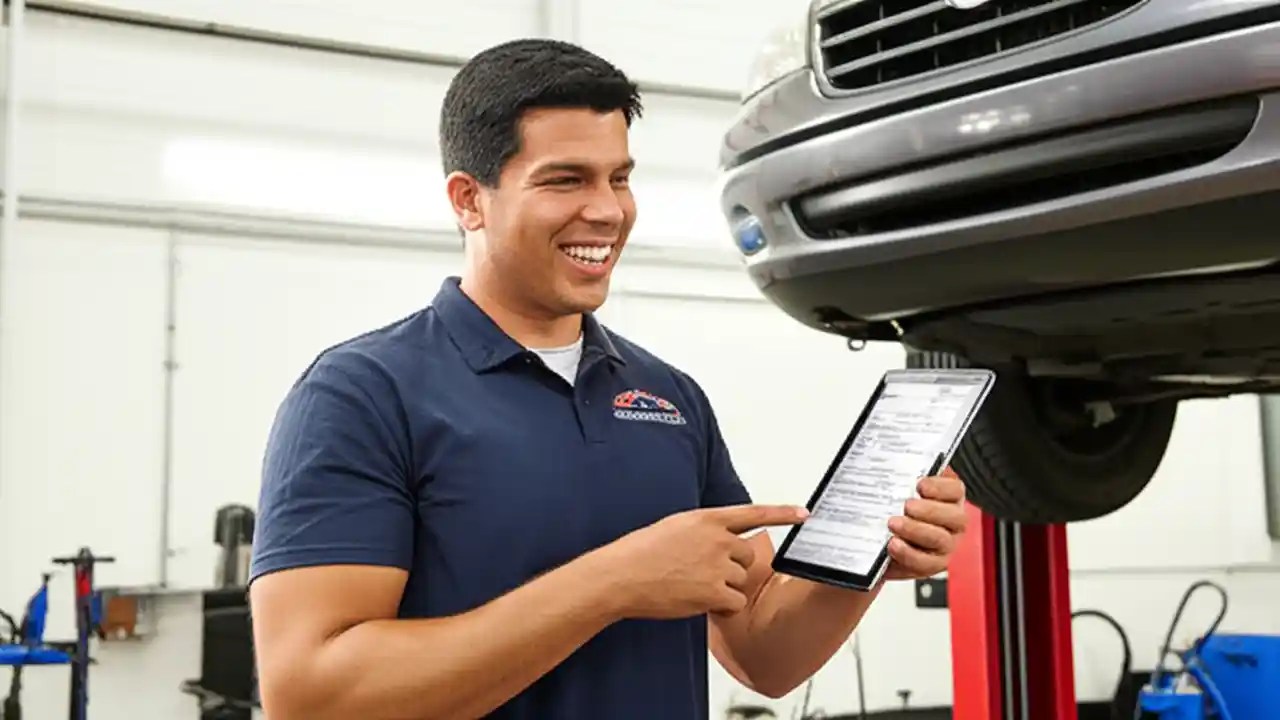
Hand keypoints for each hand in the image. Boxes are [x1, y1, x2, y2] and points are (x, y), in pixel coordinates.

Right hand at [598, 504, 808, 619]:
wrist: (622, 575)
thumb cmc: (640, 553)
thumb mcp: (675, 527)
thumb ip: (703, 532)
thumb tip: (721, 545)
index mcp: (707, 518)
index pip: (753, 513)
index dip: (782, 513)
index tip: (804, 513)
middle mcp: (717, 539)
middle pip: (748, 556)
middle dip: (731, 568)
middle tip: (701, 573)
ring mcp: (717, 565)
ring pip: (740, 581)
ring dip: (723, 588)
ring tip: (690, 585)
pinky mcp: (714, 591)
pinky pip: (735, 602)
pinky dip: (721, 607)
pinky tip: (698, 600)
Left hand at [884, 466, 967, 580]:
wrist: (881, 542)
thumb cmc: (895, 509)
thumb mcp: (899, 489)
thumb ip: (903, 477)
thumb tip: (897, 460)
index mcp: (949, 499)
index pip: (956, 490)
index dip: (941, 487)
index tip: (920, 485)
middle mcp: (952, 523)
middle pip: (955, 517)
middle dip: (930, 511)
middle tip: (907, 506)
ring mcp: (945, 545)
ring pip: (940, 539)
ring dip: (916, 531)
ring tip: (894, 524)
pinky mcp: (932, 564)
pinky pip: (926, 563)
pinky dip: (909, 554)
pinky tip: (893, 544)